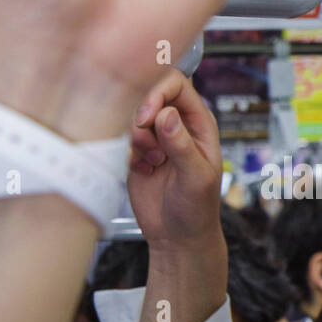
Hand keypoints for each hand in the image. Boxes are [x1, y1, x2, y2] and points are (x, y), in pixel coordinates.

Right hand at [128, 70, 222, 247]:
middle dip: (142, 115)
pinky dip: (128, 152)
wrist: (177, 237)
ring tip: (153, 162)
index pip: (177, 84)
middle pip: (150, 94)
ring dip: (136, 137)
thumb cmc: (197, 209)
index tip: (148, 116)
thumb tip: (167, 115)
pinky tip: (143, 170)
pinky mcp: (136, 152)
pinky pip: (122, 136)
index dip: (159, 92)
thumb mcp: (196, 178)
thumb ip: (182, 145)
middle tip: (146, 141)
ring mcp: (155, 137)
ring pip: (132, 115)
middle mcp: (176, 124)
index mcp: (199, 122)